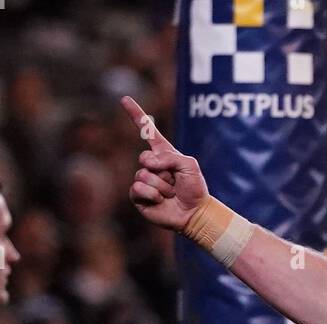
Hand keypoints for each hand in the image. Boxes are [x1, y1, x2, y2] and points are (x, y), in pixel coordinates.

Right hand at [121, 95, 208, 231]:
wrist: (194, 213)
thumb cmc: (194, 188)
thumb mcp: (189, 165)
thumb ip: (170, 157)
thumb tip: (148, 164)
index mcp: (163, 153)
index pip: (147, 131)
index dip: (136, 115)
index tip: (124, 99)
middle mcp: (151, 165)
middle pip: (145, 157)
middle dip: (162, 170)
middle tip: (174, 181)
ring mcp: (144, 180)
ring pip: (144, 175)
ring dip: (162, 186)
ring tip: (171, 193)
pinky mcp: (139, 196)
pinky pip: (137, 188)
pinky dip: (152, 195)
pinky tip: (160, 201)